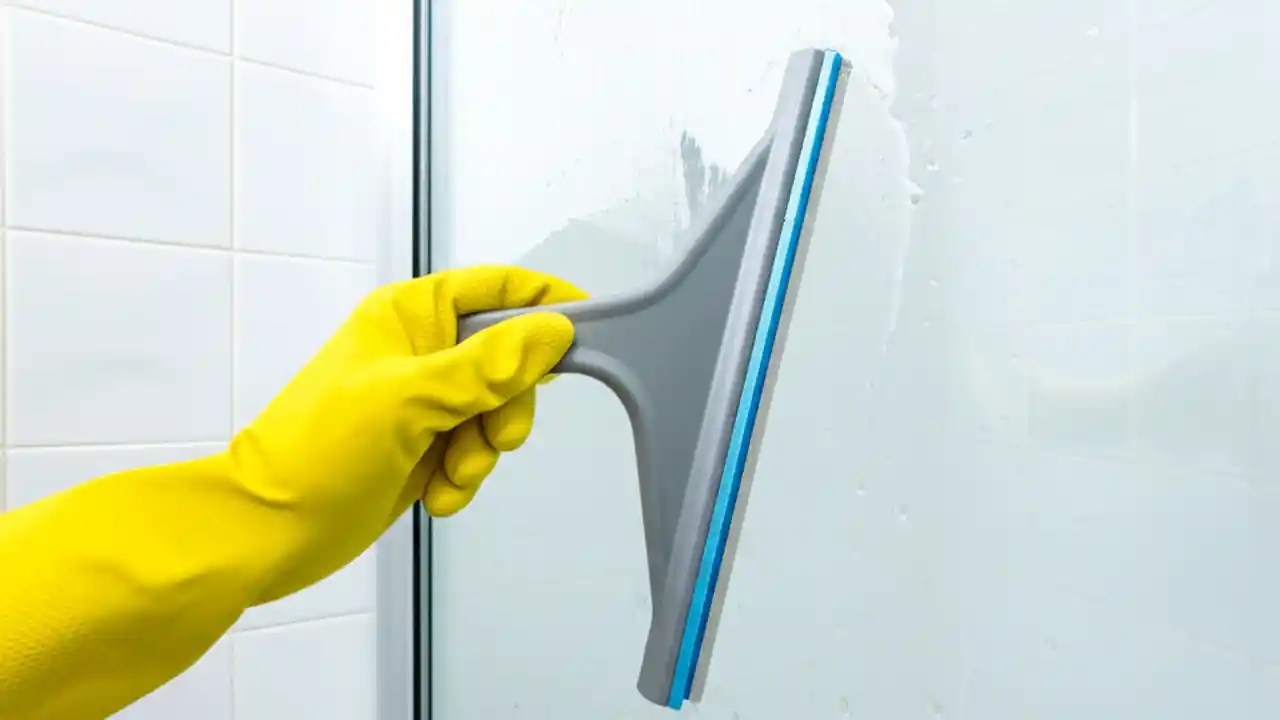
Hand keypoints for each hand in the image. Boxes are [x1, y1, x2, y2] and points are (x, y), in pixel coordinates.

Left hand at [229, 264, 585, 603]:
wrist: (266, 531)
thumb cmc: (320, 451)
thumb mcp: (410, 400)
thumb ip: (488, 365)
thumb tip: (554, 331)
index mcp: (411, 314)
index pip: (498, 288)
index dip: (546, 305)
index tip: (591, 334)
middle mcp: (421, 350)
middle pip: (510, 360)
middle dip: (509, 407)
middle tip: (495, 439)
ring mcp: (421, 401)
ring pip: (496, 413)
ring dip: (483, 452)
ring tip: (449, 476)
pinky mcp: (420, 447)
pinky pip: (473, 453)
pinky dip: (462, 479)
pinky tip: (434, 495)